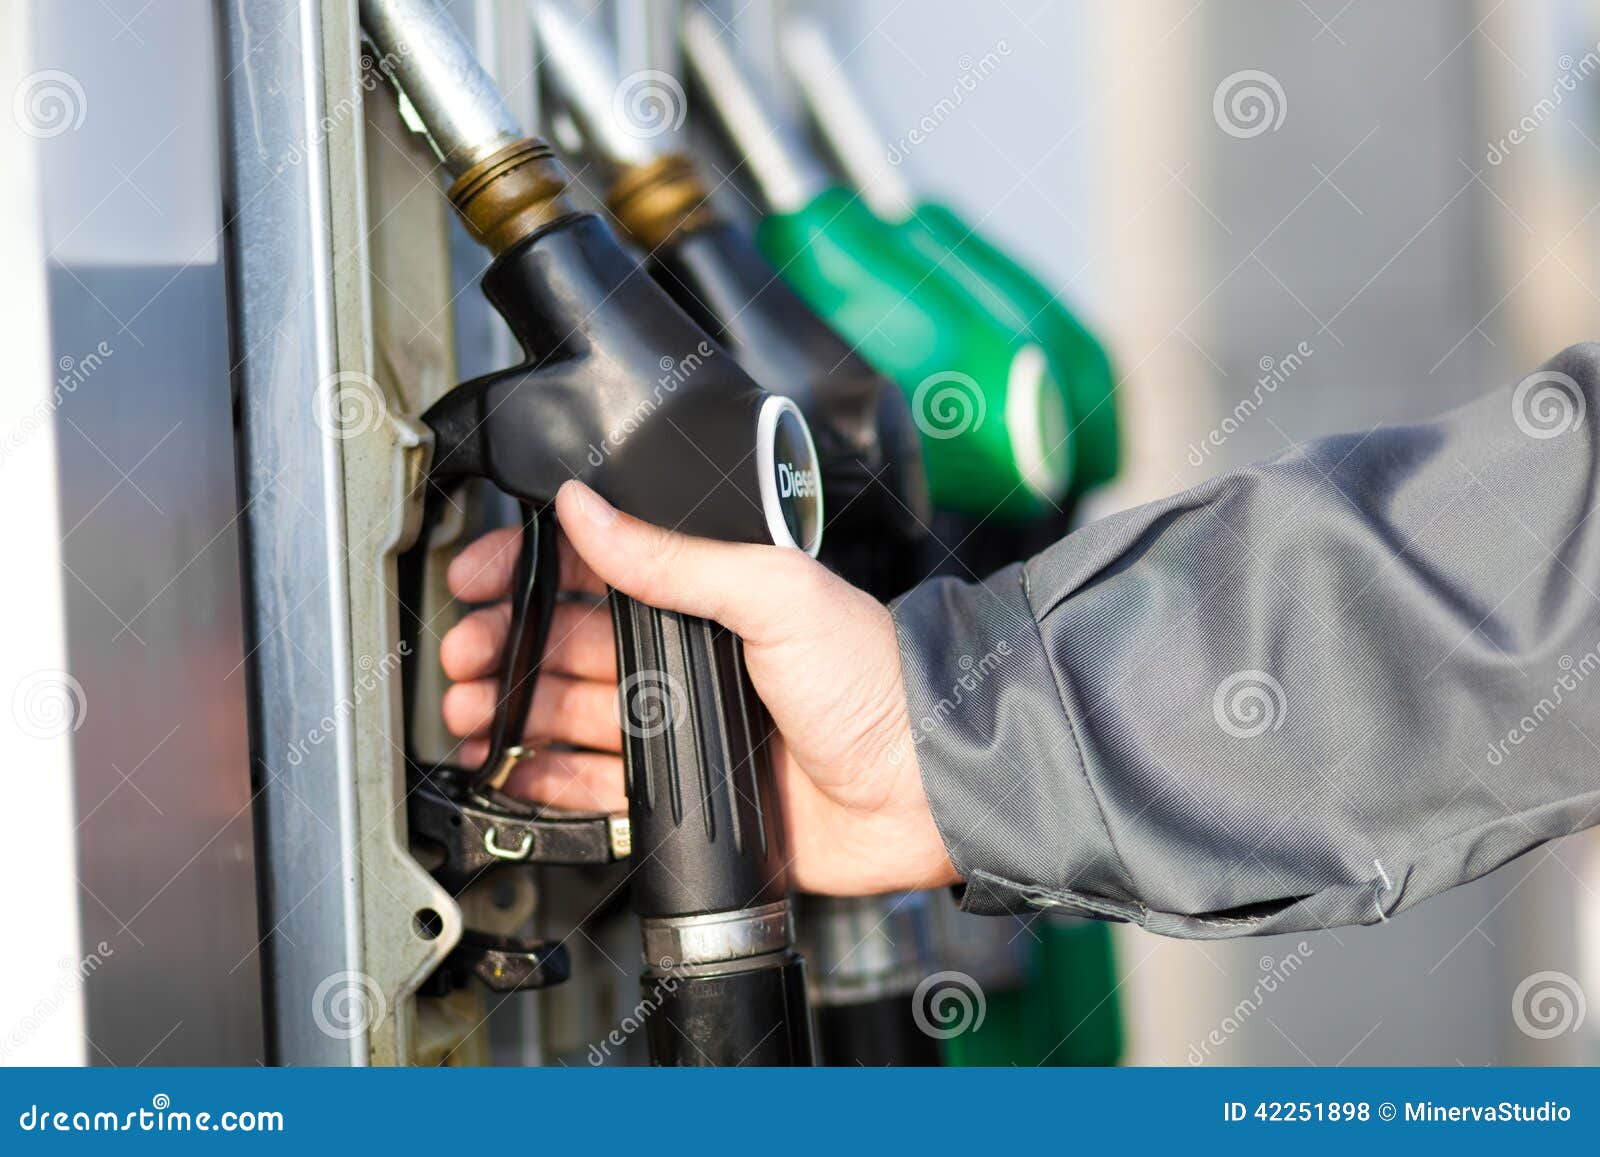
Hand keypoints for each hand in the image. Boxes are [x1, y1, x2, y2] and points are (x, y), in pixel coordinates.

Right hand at [439, 480, 958, 896]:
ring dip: (512, 712)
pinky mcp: (685, 793)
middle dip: (503, 647)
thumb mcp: (772, 593)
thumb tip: (587, 507)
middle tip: (460, 658)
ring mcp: (684, 726)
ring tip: (466, 717)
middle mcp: (689, 657)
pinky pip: (599, 785)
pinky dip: (547, 778)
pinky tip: (507, 769)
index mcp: (707, 596)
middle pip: (569, 645)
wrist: (924, 784)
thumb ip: (673, 558)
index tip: (474, 578)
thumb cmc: (873, 678)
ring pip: (572, 713)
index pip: (596, 572)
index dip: (527, 573)